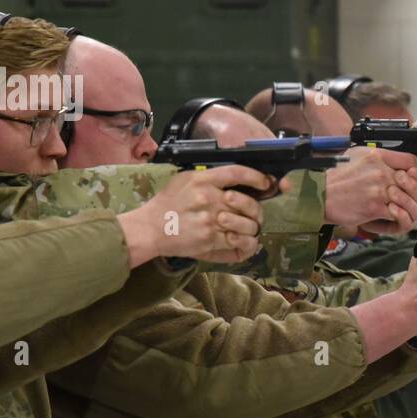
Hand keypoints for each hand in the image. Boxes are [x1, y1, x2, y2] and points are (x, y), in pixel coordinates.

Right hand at [118, 164, 269, 266]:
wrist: (150, 228)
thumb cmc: (168, 203)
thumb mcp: (185, 180)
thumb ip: (210, 178)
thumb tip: (239, 180)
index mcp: (203, 180)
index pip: (237, 173)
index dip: (257, 177)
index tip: (266, 182)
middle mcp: (208, 198)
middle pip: (248, 202)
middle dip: (257, 210)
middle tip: (256, 214)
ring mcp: (210, 220)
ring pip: (248, 225)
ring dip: (252, 228)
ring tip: (249, 229)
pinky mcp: (210, 240)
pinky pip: (239, 243)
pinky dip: (246, 244)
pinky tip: (244, 242)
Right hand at [325, 147, 416, 234]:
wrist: (319, 194)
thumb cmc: (336, 177)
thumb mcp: (357, 156)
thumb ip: (379, 157)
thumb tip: (397, 163)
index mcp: (378, 156)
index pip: (412, 161)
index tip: (414, 180)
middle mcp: (381, 171)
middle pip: (414, 183)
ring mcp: (379, 189)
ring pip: (410, 200)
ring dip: (412, 209)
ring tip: (409, 212)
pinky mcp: (374, 207)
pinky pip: (399, 214)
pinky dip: (401, 219)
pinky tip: (397, 219)